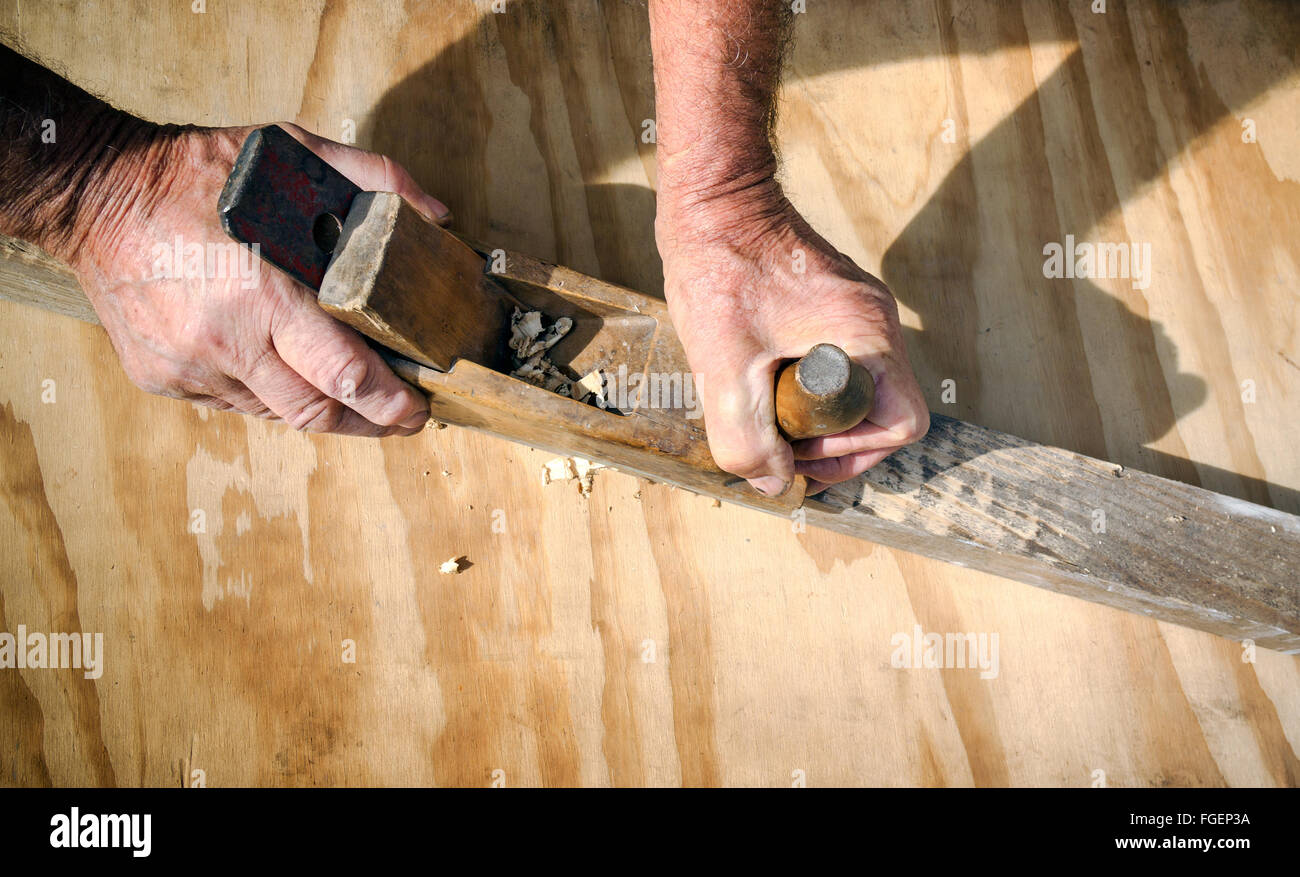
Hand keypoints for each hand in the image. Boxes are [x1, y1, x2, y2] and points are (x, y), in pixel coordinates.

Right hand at [67, 123, 449, 435]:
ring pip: (276, 412)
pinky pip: (235, 401)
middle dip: (368, 422)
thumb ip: (371, 178)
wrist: (94, 195)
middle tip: (400, 416)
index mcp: (261, 294)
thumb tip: (436, 214)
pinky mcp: (164, 379)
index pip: (344, 375)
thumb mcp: (291, 154)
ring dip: (320, 407)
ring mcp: (190, 368)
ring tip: (352, 395)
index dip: (390, 402)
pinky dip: (269, 392)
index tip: (417, 407)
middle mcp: (225, 342)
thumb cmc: (198, 173)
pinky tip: (286, 369)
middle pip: (315, 413)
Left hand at [656, 181, 928, 494]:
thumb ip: (747, 438)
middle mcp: (876, 322)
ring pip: (859, 389)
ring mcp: (858, 311)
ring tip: (767, 415)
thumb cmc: (718, 270)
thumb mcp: (723, 368)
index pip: (900, 424)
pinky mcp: (835, 304)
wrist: (712, 199)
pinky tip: (762, 382)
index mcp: (865, 337)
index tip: (798, 450)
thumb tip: (772, 484)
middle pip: (882, 413)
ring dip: (818, 415)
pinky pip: (839, 363)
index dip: (851, 452)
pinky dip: (807, 386)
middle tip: (780, 444)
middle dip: (833, 440)